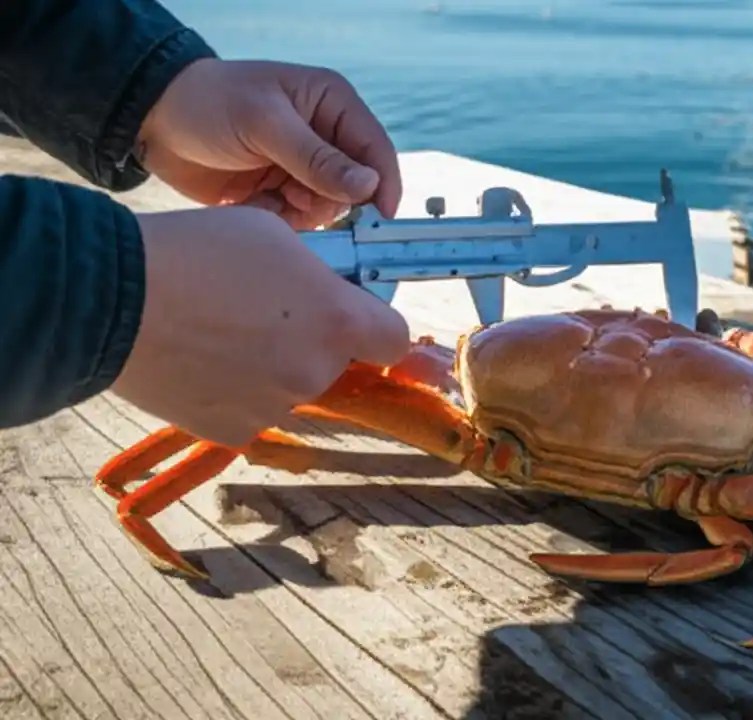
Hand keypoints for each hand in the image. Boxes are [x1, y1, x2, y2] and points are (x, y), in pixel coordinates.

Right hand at [110, 205, 410, 445]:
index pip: (394, 340)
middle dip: (312, 342)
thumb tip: (325, 288)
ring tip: (219, 334)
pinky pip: (249, 410)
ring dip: (270, 368)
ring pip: (289, 386)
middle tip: (262, 314)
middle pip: (334, 362)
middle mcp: (315, 371)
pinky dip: (233, 393)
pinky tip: (200, 362)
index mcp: (338, 320)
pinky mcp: (233, 430)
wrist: (113, 299)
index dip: (377, 328)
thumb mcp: (274, 235)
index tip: (356, 318)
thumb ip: (315, 271)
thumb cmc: (197, 251)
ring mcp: (275, 406)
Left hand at [136, 58, 400, 229]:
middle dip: (328, 200)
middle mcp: (325, 136)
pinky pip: (299, 220)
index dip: (383, 184)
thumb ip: (317, 158)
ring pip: (328, 208)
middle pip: (356, 187)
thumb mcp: (264, 124)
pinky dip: (280, 221)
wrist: (153, 123)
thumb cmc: (209, 103)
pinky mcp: (281, 191)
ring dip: (301, 213)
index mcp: (332, 104)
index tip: (379, 217)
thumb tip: (369, 186)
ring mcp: (303, 166)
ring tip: (267, 199)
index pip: (375, 149)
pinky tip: (252, 205)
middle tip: (293, 196)